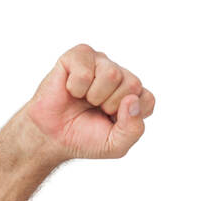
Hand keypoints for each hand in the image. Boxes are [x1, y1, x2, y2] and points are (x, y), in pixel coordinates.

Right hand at [24, 43, 154, 160]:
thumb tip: (132, 100)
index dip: (128, 117)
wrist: (52, 137)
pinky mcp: (79, 55)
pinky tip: (70, 90)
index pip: (147, 100)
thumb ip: (133, 129)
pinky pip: (85, 71)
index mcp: (132, 94)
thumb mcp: (115, 145)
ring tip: (83, 99)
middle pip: (133, 83)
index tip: (110, 121)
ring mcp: (100, 62)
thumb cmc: (84, 138)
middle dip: (111, 105)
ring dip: (93, 96)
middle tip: (94, 109)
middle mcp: (120, 75)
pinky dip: (75, 88)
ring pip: (112, 74)